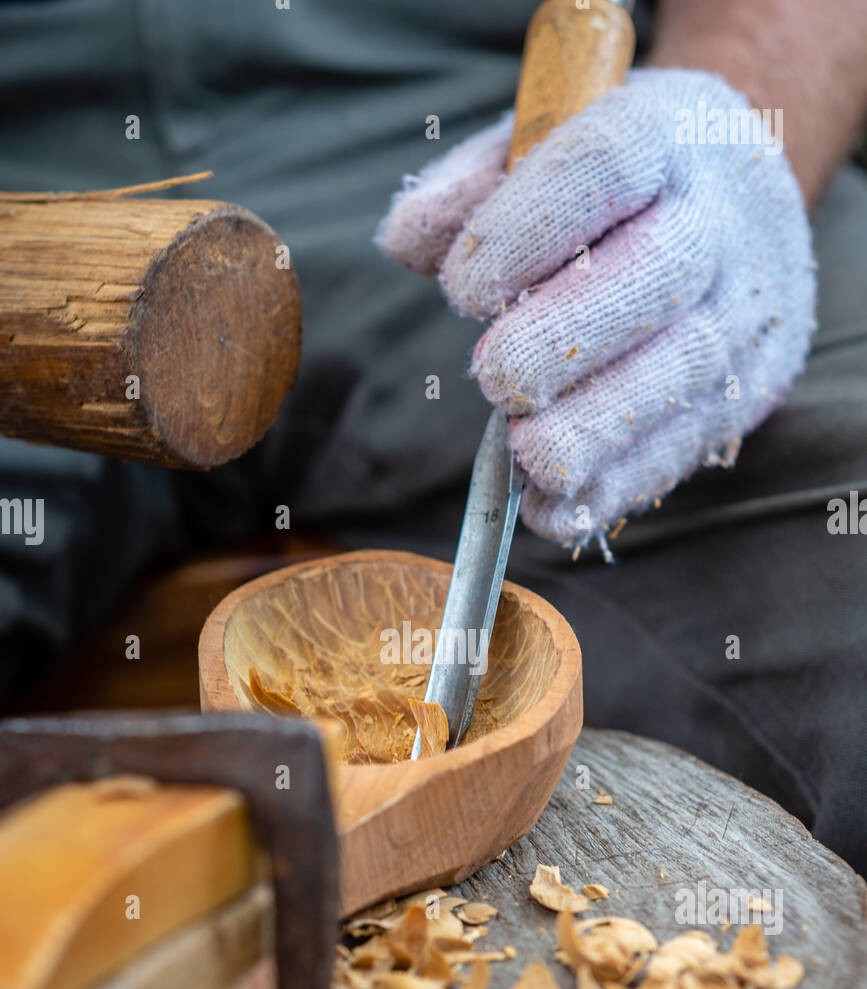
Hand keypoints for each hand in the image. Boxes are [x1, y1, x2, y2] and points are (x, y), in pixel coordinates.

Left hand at [377, 69, 815, 548]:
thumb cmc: (614, 184)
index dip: (528, 229)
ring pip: (680, 374)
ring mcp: (746, 310)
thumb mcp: (545, 146)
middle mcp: (720, 220)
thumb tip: (404, 239)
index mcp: (666, 134)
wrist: (743, 198)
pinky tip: (550, 508)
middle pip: (657, 274)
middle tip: (495, 379)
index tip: (462, 289)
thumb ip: (471, 188)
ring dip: (592, 430)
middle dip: (564, 340)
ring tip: (525, 455)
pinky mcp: (749, 390)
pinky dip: (612, 490)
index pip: (604, 164)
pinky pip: (682, 447)